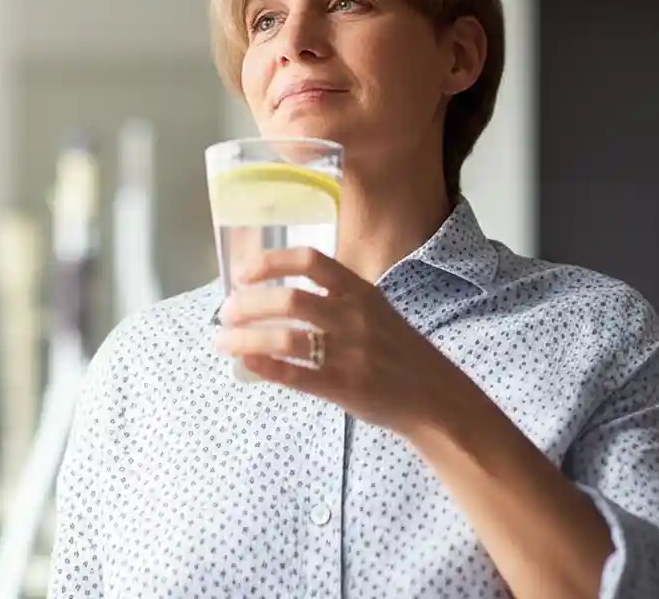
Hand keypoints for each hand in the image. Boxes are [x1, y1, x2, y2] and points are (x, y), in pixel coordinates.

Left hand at [214, 247, 467, 437]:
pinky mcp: (344, 387)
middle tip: (225, 313)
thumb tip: (276, 297)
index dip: (270, 262)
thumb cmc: (399, 352)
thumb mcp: (375, 310)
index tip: (242, 273)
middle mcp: (354, 316)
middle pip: (289, 299)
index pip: (310, 261)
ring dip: (245, 338)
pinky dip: (264, 366)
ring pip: (285, 338)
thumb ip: (336, 300)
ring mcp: (349, 353)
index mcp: (360, 291)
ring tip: (224, 341)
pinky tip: (246, 362)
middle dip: (247, 304)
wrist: (435, 398)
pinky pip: (294, 374)